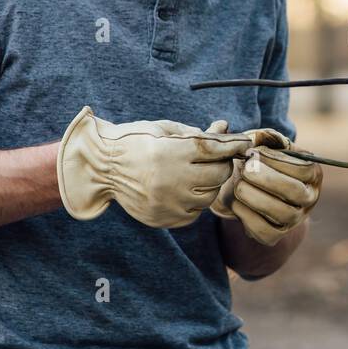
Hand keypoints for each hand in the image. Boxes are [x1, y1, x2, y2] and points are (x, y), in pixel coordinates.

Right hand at [57, 106, 252, 227]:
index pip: (216, 150)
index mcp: (171, 152)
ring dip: (209, 184)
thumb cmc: (137, 142)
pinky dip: (195, 201)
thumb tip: (227, 129)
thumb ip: (199, 133)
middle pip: (218, 175)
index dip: (234, 146)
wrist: (102, 168)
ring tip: (195, 173)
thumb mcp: (166, 129)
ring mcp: (167, 203)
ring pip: (209, 196)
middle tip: (216, 158)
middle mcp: (171, 180)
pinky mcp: (164, 219)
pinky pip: (195, 212)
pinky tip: (183, 189)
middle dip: (222, 165)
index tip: (246, 143)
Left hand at [211, 128, 322, 244]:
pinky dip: (247, 216)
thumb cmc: (260, 162)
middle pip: (294, 191)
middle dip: (266, 179)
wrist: (250, 189)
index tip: (254, 153)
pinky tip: (236, 203)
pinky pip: (264, 231)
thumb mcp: (265, 145)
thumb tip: (257, 140)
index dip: (276, 160)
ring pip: (281, 213)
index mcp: (313, 173)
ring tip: (238, 185)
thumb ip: (264, 137)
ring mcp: (294, 219)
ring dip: (255, 197)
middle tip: (244, 169)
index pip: (302, 168)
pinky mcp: (276, 235)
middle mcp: (309, 198)